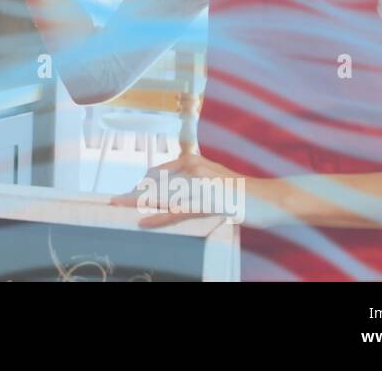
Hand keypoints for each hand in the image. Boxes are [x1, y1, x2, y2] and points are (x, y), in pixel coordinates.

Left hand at [108, 151, 278, 228]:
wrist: (265, 196)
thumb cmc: (237, 189)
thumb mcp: (210, 175)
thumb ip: (189, 177)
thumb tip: (166, 186)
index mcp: (191, 159)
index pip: (157, 172)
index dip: (140, 184)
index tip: (128, 193)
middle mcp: (192, 167)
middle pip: (154, 183)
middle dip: (134, 193)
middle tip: (115, 201)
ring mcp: (199, 184)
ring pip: (161, 196)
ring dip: (138, 203)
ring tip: (119, 207)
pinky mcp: (206, 202)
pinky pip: (177, 211)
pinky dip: (158, 217)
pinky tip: (144, 222)